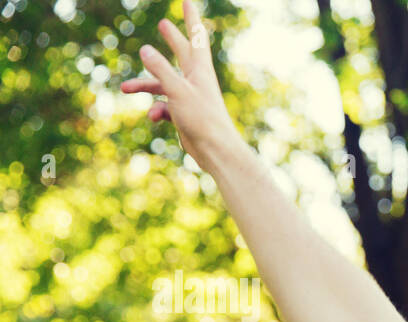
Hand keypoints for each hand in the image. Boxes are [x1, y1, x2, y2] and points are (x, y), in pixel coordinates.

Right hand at [120, 0, 238, 171]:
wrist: (215, 151)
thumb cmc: (202, 119)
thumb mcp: (177, 91)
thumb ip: (161, 70)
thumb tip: (145, 49)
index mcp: (199, 70)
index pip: (195, 37)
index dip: (190, 18)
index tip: (187, 0)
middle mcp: (196, 80)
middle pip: (181, 54)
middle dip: (172, 40)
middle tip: (165, 24)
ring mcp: (190, 97)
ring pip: (163, 84)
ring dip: (144, 85)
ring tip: (124, 88)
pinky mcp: (185, 114)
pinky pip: (164, 106)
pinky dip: (156, 110)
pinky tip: (154, 118)